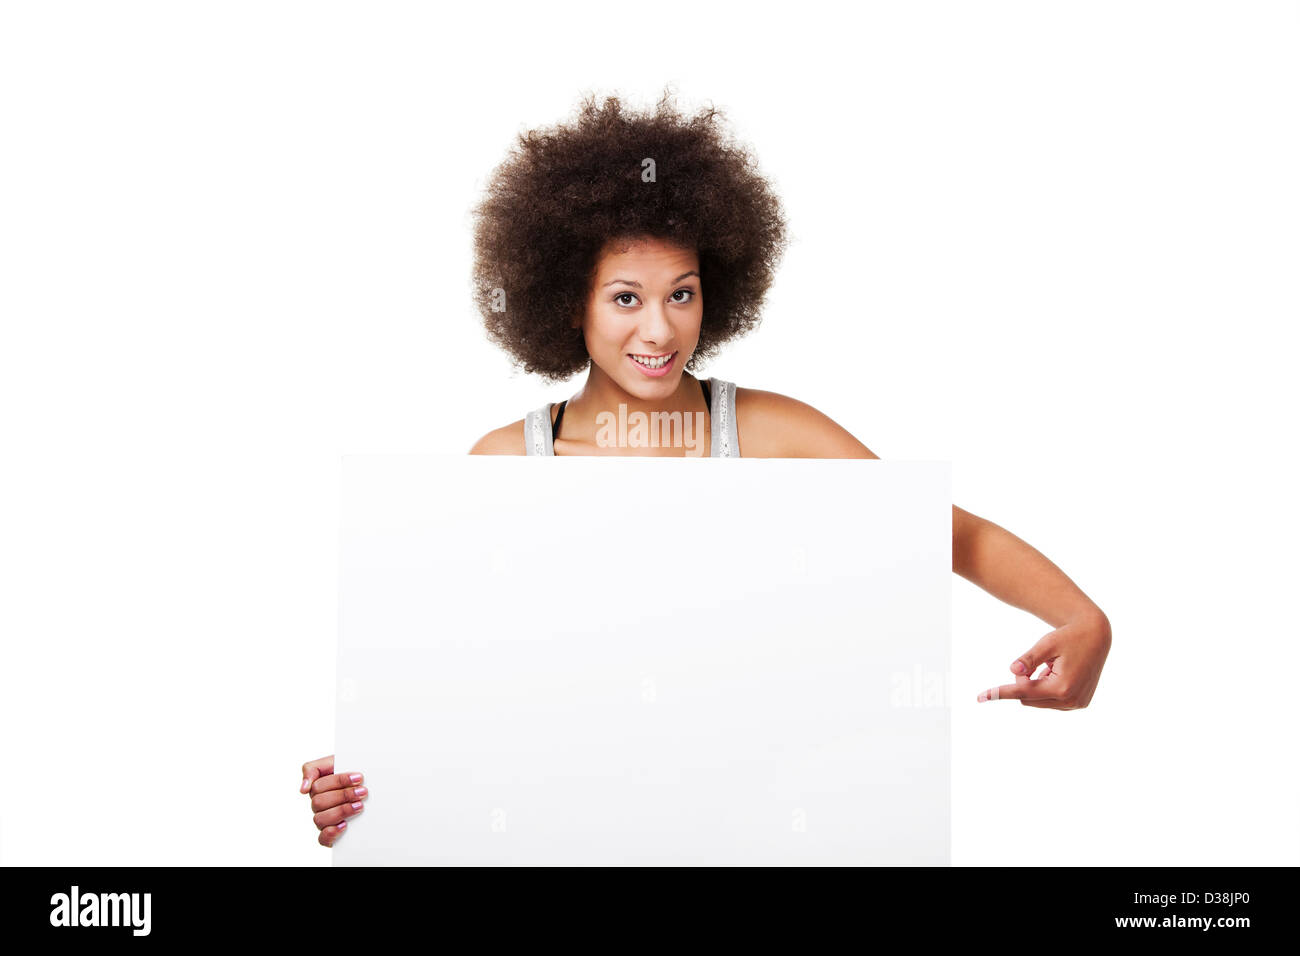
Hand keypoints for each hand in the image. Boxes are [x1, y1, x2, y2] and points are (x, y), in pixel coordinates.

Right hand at [300, 754, 367, 846]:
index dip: (339, 781)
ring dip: (341, 811)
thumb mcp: (338, 762)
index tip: (358, 778)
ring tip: (359, 806)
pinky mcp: (329, 835)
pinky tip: (345, 825)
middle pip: (319, 802)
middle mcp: (318, 803)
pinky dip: (332, 832)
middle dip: (343, 795)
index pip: (319, 785)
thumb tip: (303, 789)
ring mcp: (323, 819)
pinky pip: (322, 839)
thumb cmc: (353, 774)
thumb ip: (314, 768)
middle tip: (363, 792)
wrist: (371, 788)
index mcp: (317, 786)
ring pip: (320, 819)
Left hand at [977, 611, 1111, 709]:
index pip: (1022, 692)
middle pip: (1028, 699)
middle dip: (1023, 683)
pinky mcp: (1079, 703)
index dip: (1000, 692)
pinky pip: (1051, 701)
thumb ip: (1029, 658)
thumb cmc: (1068, 636)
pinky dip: (1047, 688)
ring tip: (1051, 667)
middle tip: (1032, 664)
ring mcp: (1077, 704)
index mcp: (1062, 687)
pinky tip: (1058, 673)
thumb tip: (1013, 670)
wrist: (1097, 636)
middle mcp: (1071, 700)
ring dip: (1036, 686)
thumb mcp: (1047, 644)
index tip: (980, 697)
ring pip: (1038, 701)